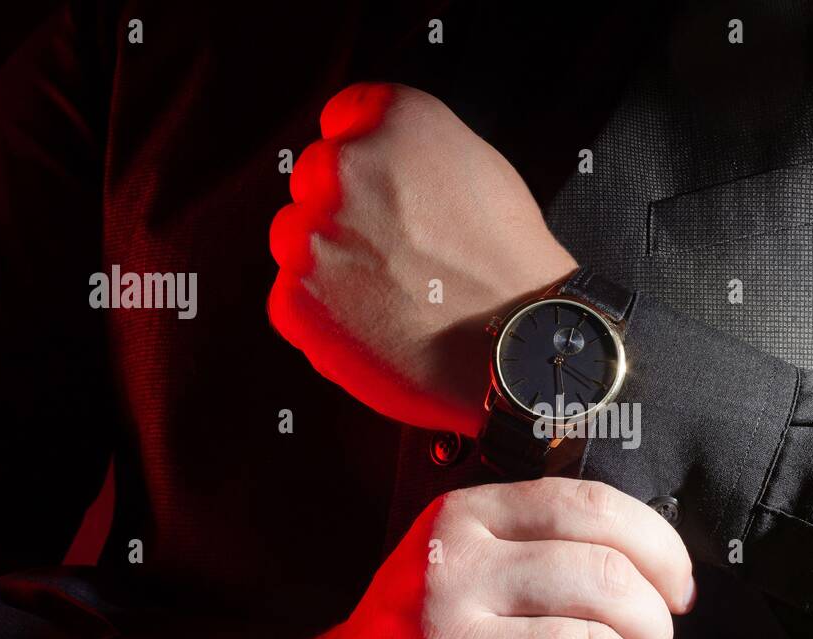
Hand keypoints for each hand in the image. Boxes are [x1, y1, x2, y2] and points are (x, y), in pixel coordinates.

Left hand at [267, 83, 576, 436]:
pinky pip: (294, 295)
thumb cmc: (511, 266)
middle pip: (317, 175)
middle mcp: (345, 166)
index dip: (368, 156)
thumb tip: (386, 162)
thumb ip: (416, 152)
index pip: (347, 117)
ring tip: (388, 291)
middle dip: (348, 209)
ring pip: (297, 234)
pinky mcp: (296, 298)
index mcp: (396, 122)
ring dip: (330, 257)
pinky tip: (375, 321)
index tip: (381, 185)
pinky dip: (326, 311)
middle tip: (395, 248)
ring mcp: (312, 233)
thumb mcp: (480, 169)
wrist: (518, 346)